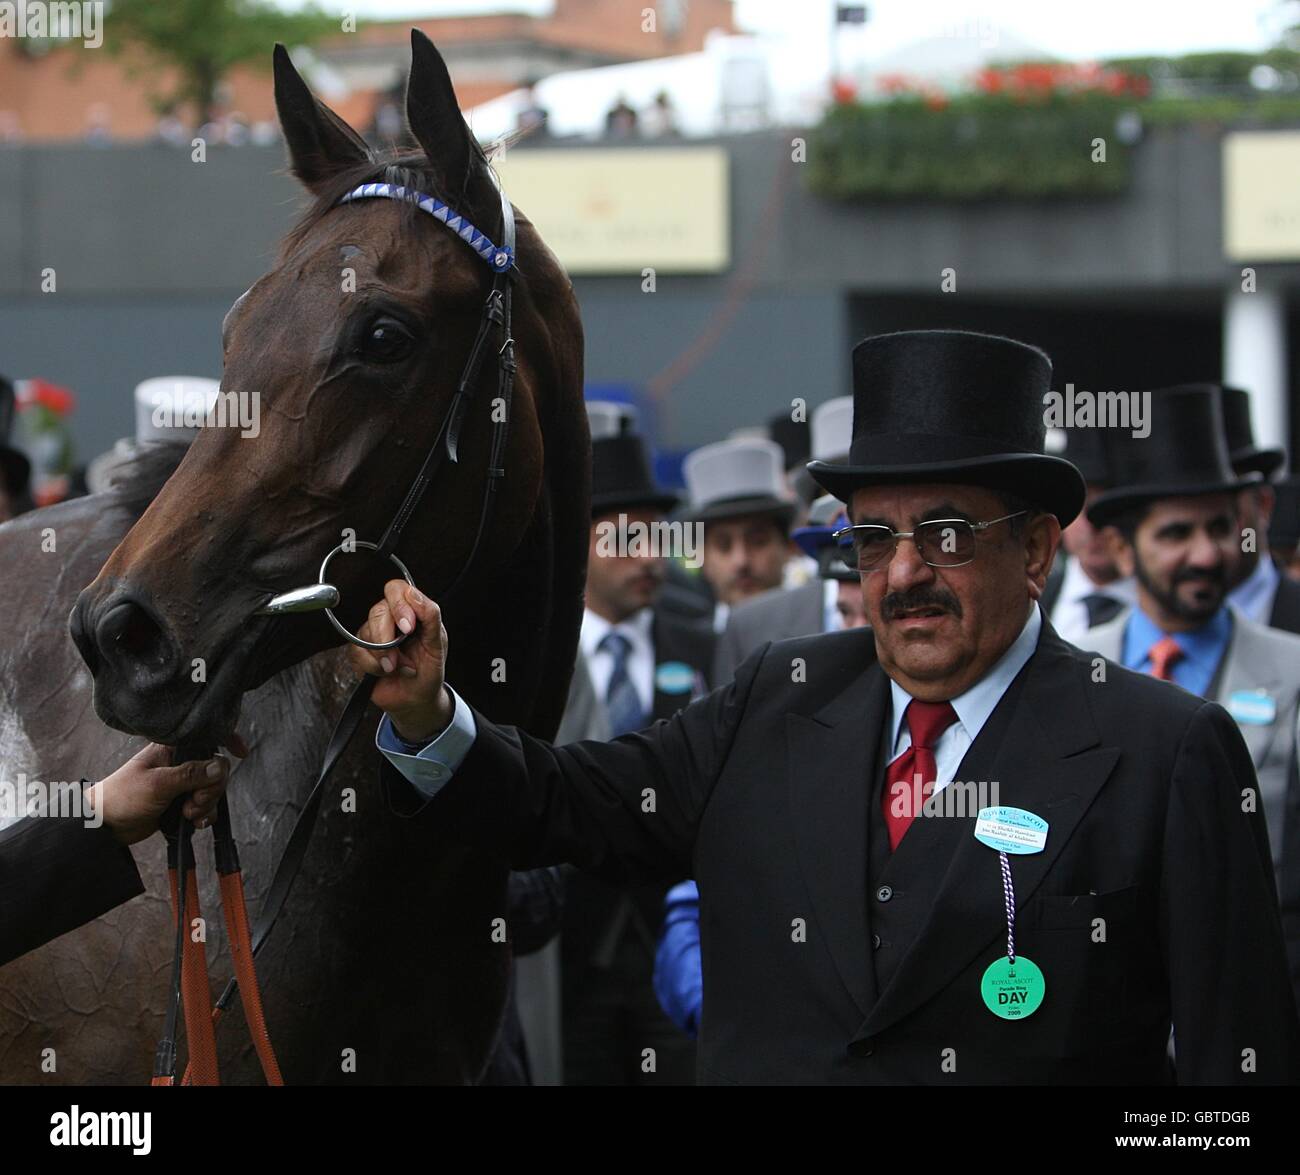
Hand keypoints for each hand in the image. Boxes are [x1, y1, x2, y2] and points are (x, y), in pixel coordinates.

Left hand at [87, 733, 246, 845]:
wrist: (104, 825)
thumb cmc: (122, 797)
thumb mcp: (158, 783)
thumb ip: (191, 774)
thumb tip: (221, 765)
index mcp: (172, 748)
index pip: (206, 736)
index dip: (227, 739)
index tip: (242, 752)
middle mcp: (180, 762)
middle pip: (215, 769)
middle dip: (210, 789)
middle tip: (193, 802)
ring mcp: (182, 782)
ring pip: (212, 789)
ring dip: (206, 805)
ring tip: (186, 815)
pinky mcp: (181, 801)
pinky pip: (206, 805)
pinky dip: (204, 815)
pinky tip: (193, 823)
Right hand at [346, 580, 453, 743]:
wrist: (417, 699)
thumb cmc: (429, 669)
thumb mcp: (437, 643)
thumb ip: (430, 615)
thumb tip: (414, 594)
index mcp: (410, 611)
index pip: (396, 589)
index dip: (399, 605)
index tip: (409, 628)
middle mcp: (389, 619)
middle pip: (377, 611)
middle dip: (389, 637)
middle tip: (402, 655)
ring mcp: (371, 634)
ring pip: (365, 632)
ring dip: (385, 656)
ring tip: (399, 667)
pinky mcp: (359, 652)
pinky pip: (357, 651)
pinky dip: (373, 666)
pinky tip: (386, 672)